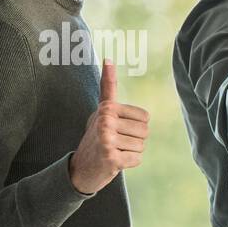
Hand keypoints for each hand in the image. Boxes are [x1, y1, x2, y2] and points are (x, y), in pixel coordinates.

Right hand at [70, 59, 148, 194]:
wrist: (81, 168)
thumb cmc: (97, 137)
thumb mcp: (102, 110)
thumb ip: (108, 87)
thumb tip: (109, 58)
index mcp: (107, 108)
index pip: (145, 116)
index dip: (137, 124)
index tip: (118, 120)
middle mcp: (105, 120)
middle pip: (145, 132)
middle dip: (134, 140)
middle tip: (116, 143)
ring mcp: (106, 139)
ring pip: (141, 146)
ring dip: (131, 152)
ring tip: (114, 151)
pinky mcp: (110, 157)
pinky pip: (137, 159)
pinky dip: (128, 163)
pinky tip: (114, 161)